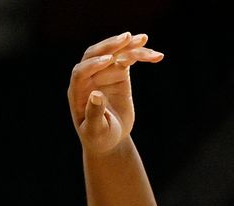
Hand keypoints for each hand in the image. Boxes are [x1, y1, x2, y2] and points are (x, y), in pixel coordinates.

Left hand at [69, 32, 162, 153]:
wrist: (110, 138)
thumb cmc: (99, 137)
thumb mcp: (96, 131)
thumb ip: (94, 114)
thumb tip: (95, 95)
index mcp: (77, 92)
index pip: (80, 72)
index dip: (92, 64)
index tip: (108, 60)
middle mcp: (88, 79)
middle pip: (94, 55)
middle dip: (109, 46)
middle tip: (127, 38)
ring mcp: (104, 74)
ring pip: (114, 53)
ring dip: (129, 46)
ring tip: (144, 39)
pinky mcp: (119, 73)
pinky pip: (129, 59)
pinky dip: (142, 55)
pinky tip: (157, 56)